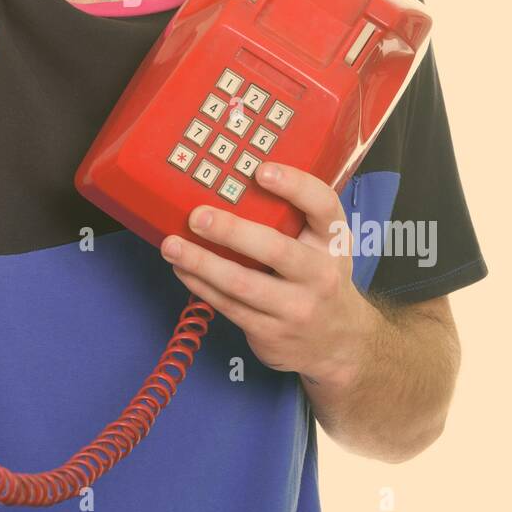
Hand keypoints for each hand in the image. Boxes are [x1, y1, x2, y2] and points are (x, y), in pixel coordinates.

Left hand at [160, 161, 369, 386]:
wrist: (339, 341)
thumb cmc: (319, 276)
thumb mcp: (323, 245)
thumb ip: (294, 217)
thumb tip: (233, 181)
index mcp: (333, 241)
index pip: (323, 206)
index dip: (295, 186)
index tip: (260, 171)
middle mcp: (320, 274)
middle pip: (275, 250)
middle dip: (231, 232)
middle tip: (197, 216)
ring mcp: (296, 307)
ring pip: (242, 283)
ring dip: (202, 263)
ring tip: (172, 245)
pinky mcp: (271, 332)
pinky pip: (229, 305)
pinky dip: (201, 285)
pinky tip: (182, 268)